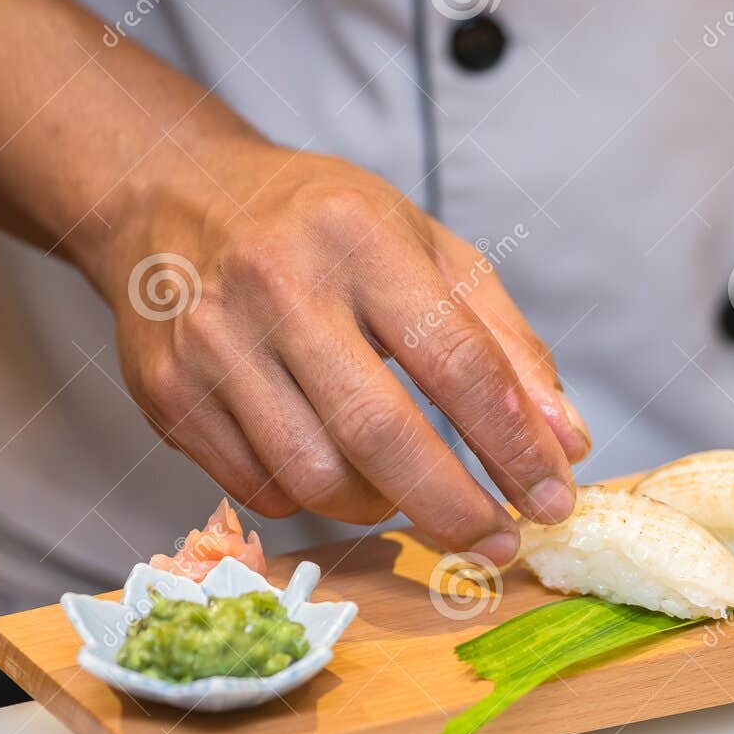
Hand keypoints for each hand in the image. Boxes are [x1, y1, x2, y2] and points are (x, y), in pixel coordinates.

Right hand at [98, 140, 587, 565]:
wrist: (170, 192)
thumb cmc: (321, 226)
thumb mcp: (427, 248)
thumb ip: (505, 342)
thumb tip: (565, 442)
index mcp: (359, 238)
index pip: (458, 362)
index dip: (515, 446)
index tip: (552, 498)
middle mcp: (278, 287)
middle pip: (381, 435)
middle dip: (455, 507)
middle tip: (499, 541)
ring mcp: (213, 345)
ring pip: (316, 477)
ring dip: (383, 505)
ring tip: (411, 489)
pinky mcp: (168, 394)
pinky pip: (261, 487)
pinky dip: (315, 496)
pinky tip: (335, 464)